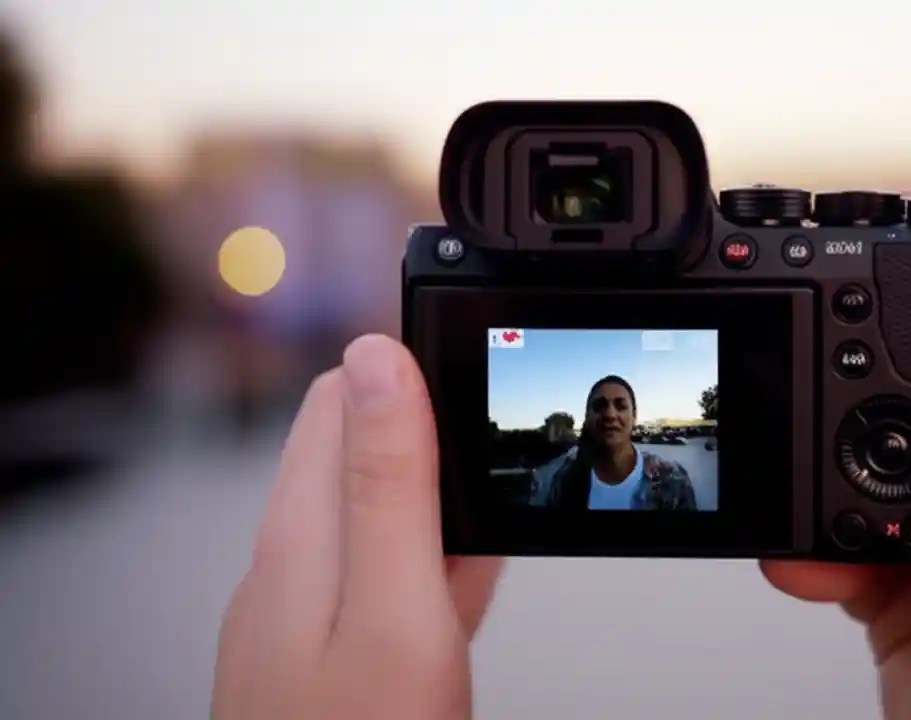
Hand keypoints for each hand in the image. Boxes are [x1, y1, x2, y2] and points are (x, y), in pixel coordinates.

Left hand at [212, 335, 502, 719]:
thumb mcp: (394, 610)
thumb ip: (388, 488)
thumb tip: (375, 358)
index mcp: (302, 534)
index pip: (341, 396)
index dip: (412, 370)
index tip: (474, 372)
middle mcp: (291, 563)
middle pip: (357, 450)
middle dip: (428, 425)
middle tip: (496, 429)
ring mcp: (303, 612)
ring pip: (375, 514)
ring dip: (433, 489)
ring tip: (497, 488)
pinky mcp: (326, 653)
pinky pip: (380, 577)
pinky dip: (430, 555)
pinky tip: (468, 566)